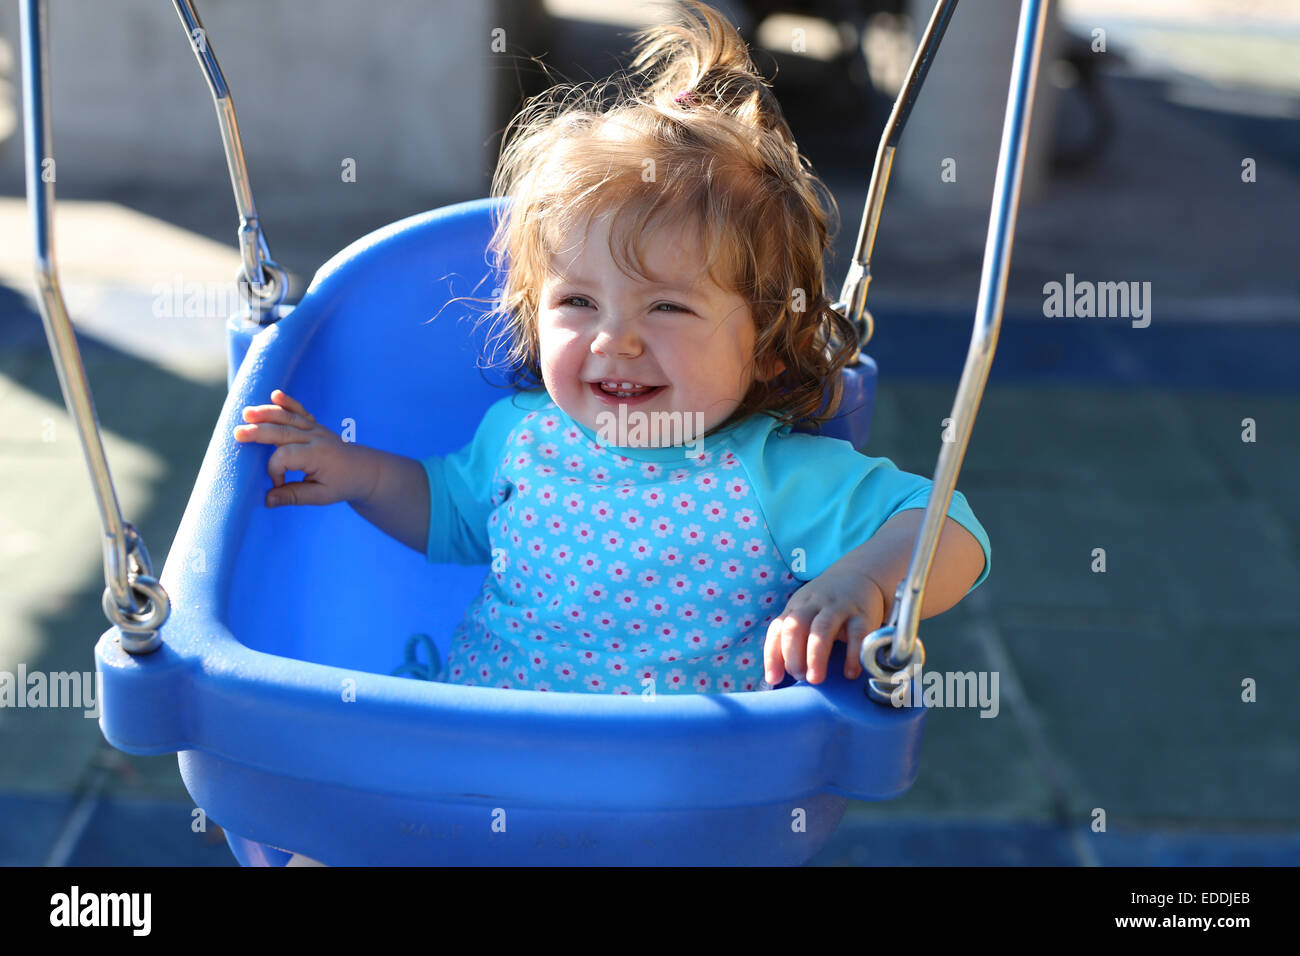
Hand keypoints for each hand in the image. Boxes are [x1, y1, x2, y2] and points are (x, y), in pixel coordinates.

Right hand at [232, 389, 374, 507]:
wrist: (368, 471)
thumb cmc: (344, 484)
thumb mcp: (321, 496)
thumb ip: (294, 496)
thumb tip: (267, 500)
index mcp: (316, 455)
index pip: (284, 457)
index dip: (274, 472)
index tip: (276, 486)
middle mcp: (315, 438)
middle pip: (282, 431)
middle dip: (258, 432)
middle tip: (237, 433)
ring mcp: (316, 429)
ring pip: (288, 418)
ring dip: (267, 414)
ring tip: (247, 412)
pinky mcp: (316, 426)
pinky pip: (301, 412)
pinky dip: (288, 402)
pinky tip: (275, 394)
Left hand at [763, 567, 886, 684]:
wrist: (861, 573)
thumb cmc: (828, 604)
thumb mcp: (806, 612)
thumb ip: (793, 638)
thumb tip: (778, 676)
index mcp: (797, 606)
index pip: (778, 629)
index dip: (773, 655)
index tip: (773, 679)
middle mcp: (814, 604)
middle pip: (796, 626)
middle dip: (792, 654)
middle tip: (799, 676)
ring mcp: (839, 607)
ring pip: (822, 628)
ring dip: (815, 656)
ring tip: (815, 679)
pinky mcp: (863, 614)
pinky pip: (857, 634)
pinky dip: (852, 655)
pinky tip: (850, 673)